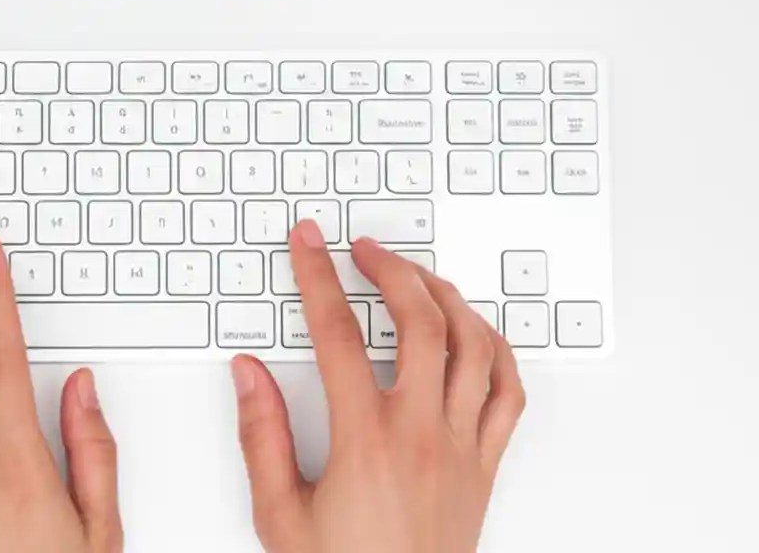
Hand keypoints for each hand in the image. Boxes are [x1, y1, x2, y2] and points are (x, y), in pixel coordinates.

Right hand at [232, 221, 525, 552]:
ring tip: (417, 276)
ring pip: (473, 347)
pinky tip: (476, 333)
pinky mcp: (485, 466)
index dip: (318, 278)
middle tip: (364, 250)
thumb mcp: (280, 513)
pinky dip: (497, 351)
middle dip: (391, 270)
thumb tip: (249, 375)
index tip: (308, 244)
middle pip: (420, 323)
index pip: (338, 336)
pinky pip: (509, 393)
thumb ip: (262, 437)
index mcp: (366, 441)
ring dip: (446, 297)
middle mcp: (421, 435)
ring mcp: (462, 447)